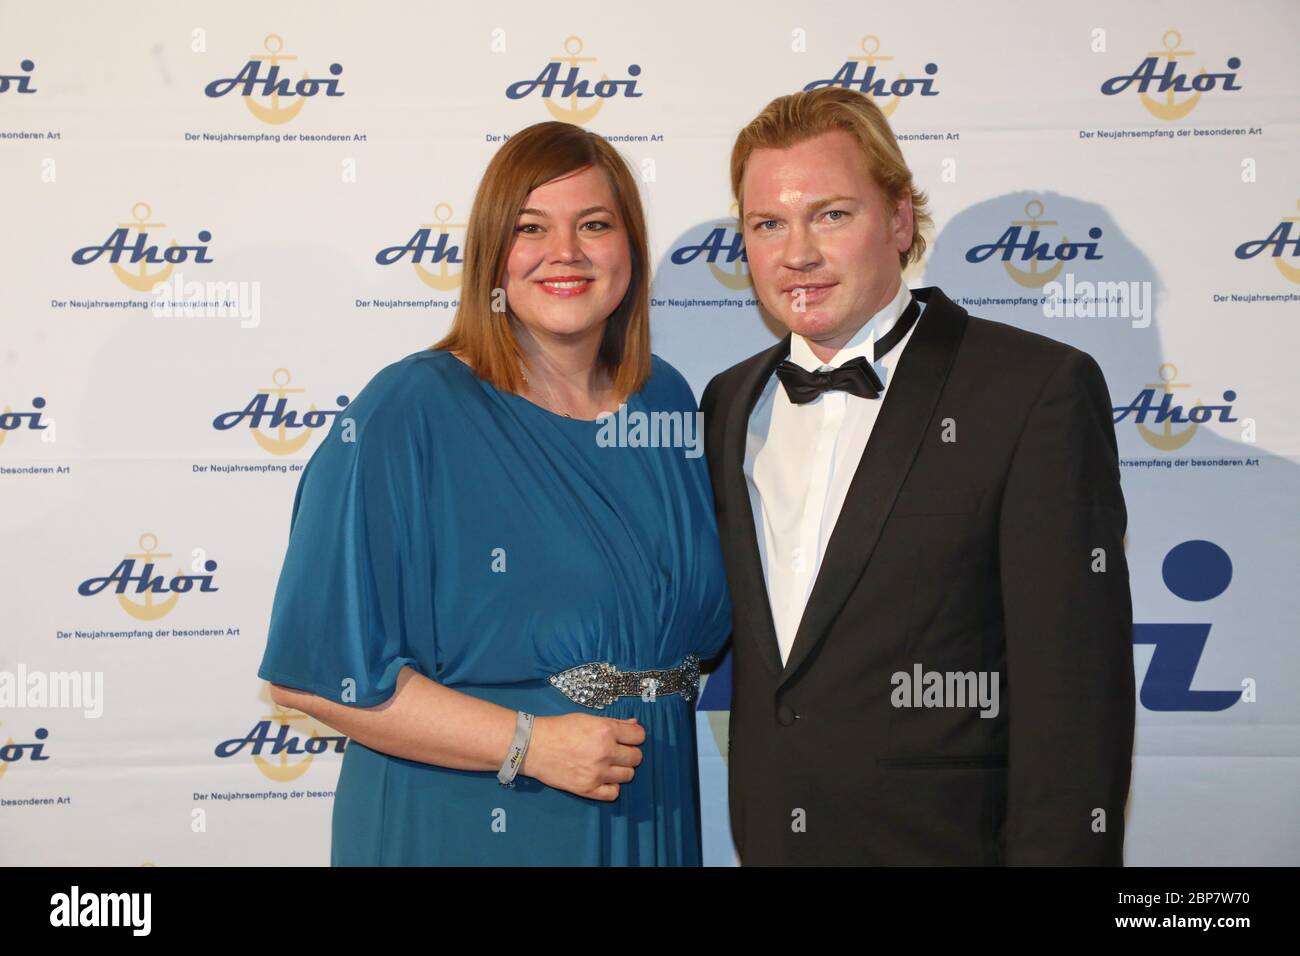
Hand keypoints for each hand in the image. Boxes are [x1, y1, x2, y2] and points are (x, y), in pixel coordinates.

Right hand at [521, 713, 644, 800]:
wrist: (533, 746)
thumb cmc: (559, 729)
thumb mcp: (588, 719)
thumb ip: (614, 723)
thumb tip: (635, 725)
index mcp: (606, 730)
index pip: (639, 736)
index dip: (634, 736)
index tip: (628, 739)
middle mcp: (605, 752)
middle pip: (637, 757)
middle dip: (629, 753)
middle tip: (617, 752)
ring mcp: (597, 773)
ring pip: (628, 775)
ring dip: (621, 770)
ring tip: (608, 765)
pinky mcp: (588, 789)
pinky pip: (614, 793)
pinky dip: (612, 787)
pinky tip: (603, 779)